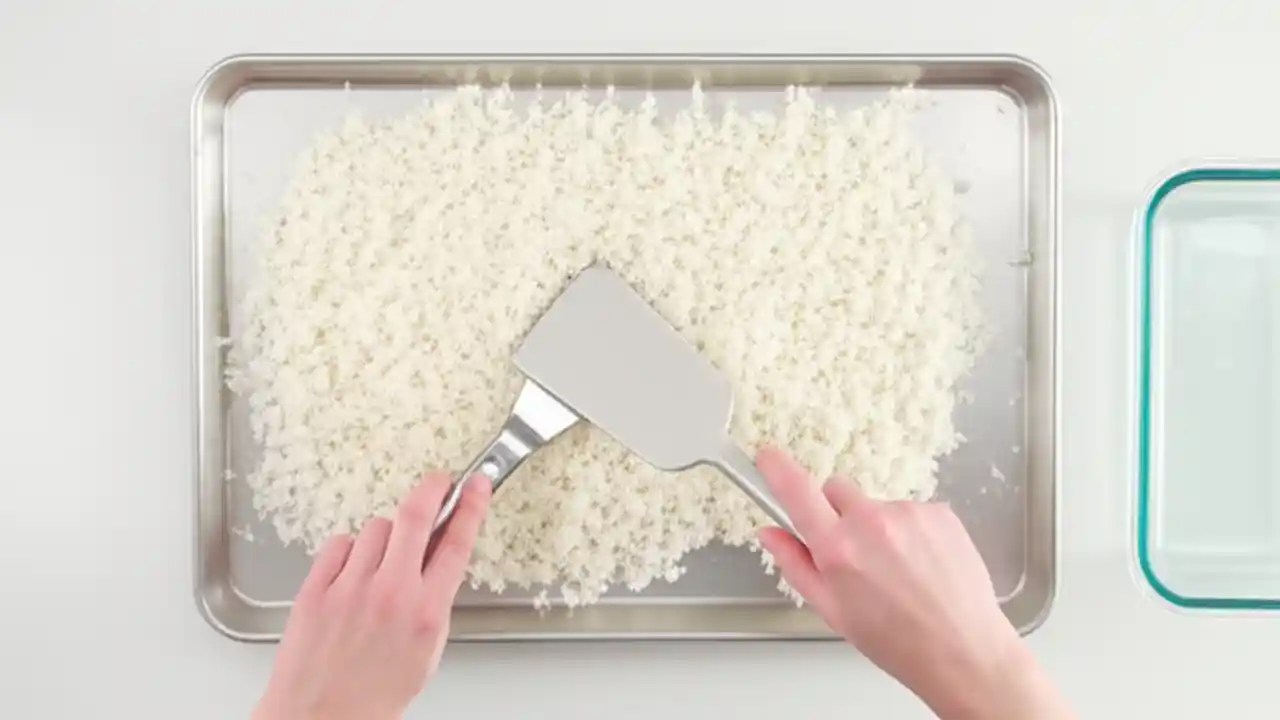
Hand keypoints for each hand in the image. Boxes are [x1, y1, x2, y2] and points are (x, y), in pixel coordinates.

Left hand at [254, 473, 491, 719]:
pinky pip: (339, 544)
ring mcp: (349, 588)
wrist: (322, 719)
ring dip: (385, 536)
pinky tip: (351, 572)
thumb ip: (435, 603)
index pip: (457, 542)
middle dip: (433, 488)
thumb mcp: (427, 652)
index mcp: (426, 612)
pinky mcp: (315, 589)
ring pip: (376, 528)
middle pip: (415, 515)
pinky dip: (348, 551)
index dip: (472, 506)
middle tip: (439, 482)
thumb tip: (440, 560)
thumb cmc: (373, 697)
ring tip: (381, 562)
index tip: (477, 485)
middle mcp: (390, 594)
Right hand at [756, 448, 1069, 719]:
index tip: (767, 458)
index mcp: (838, 548)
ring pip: (875, 504)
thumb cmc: (894, 640)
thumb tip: (770, 533)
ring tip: (898, 570)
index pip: (796, 491)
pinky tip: (921, 564)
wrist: (963, 650)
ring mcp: (909, 513)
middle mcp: (872, 522)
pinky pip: (910, 510)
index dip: (776, 468)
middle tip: (853, 553)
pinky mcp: (939, 512)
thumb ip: (795, 564)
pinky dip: (910, 531)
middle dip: (836, 513)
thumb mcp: (831, 610)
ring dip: (877, 526)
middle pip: (836, 490)